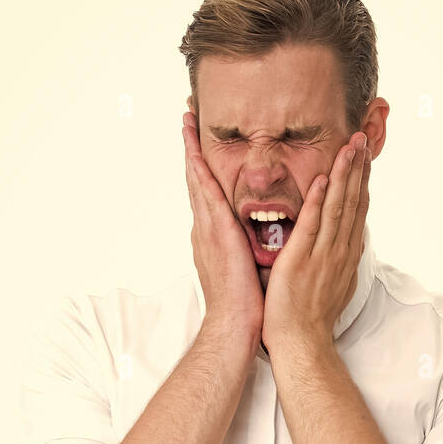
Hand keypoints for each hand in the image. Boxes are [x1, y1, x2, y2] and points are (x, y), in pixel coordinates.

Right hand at [182, 112, 263, 343]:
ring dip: (191, 149)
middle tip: (186, 117)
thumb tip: (256, 239)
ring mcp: (207, 229)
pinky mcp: (216, 232)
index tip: (199, 144)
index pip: (207, 194)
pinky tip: (196, 150)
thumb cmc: (243, 305)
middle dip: (190, 148)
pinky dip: (199, 170)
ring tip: (186, 120)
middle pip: (196, 179)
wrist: (234, 325)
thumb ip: (246, 248)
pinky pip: (207, 193)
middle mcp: (205, 229)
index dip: (202, 167)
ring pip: (197, 179)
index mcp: (213, 237)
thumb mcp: (244, 268)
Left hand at [261, 132, 370, 352]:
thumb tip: (346, 245)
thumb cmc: (310, 319)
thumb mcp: (334, 285)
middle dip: (359, 167)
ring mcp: (323, 255)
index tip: (365, 156)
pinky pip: (313, 224)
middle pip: (354, 201)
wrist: (301, 343)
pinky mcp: (302, 260)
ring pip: (339, 206)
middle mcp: (339, 251)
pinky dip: (320, 200)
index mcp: (345, 255)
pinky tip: (325, 178)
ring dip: (345, 174)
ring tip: (350, 145)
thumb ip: (338, 261)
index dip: (362, 180)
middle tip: (363, 137)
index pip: (357, 209)